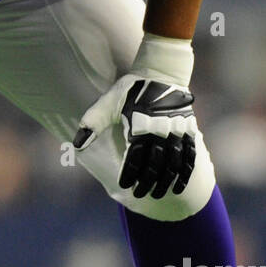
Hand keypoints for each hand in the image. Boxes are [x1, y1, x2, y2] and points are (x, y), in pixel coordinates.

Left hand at [71, 35, 196, 199]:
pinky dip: (184, 172)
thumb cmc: (130, 88)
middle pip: (155, 164)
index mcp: (140, 126)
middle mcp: (160, 131)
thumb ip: (93, 122)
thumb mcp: (108, 102)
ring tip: (159, 195)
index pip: (135, 157)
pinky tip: (179, 186)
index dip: (130, 173)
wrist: (161, 71)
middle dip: (147, 182)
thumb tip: (77, 142)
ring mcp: (176, 131)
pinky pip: (188, 156)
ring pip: (173, 163)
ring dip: (166, 181)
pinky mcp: (187, 129)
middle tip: (139, 195)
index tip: (124, 186)